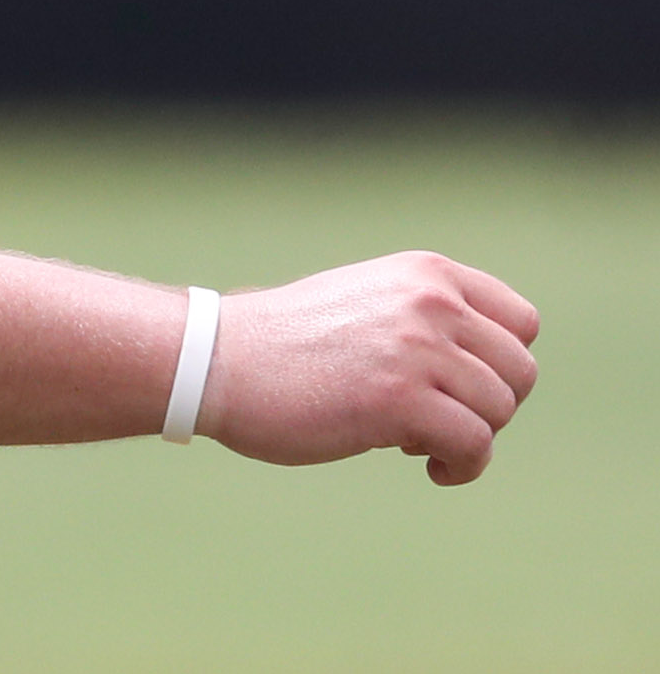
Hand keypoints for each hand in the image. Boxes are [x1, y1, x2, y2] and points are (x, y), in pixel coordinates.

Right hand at [198, 252, 538, 483]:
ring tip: (420, 442)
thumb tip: (488, 372)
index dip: (500, 363)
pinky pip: (475, 445)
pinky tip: (427, 466)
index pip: (521, 322)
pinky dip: (461, 467)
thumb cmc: (286, 342)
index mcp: (425, 273)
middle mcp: (429, 302)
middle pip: (519, 372)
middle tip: (438, 419)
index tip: (460, 385)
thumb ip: (425, 318)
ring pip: (499, 411)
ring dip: (470, 439)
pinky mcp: (399, 400)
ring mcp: (416, 349)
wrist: (218, 359)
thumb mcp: (369, 301)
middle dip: (488, 406)